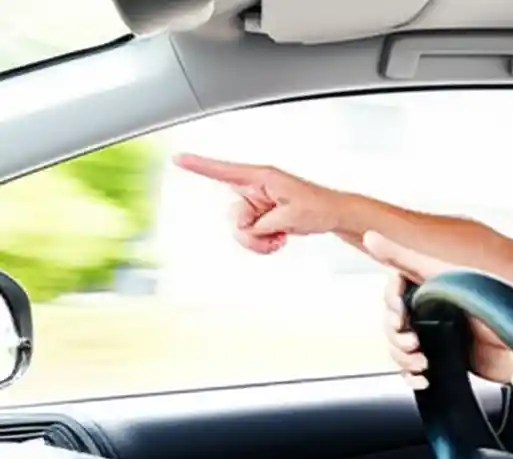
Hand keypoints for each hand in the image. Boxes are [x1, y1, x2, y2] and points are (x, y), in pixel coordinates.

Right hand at [173, 153, 350, 253]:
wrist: (331, 215)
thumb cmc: (318, 207)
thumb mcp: (292, 216)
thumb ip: (266, 223)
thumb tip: (251, 229)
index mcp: (262, 178)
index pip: (224, 171)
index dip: (200, 166)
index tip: (178, 158)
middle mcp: (255, 189)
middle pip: (234, 217)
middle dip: (252, 231)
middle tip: (276, 230)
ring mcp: (256, 204)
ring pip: (240, 231)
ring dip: (260, 241)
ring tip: (281, 236)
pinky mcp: (260, 216)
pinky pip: (249, 236)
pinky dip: (263, 243)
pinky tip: (280, 239)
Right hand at [366, 231, 512, 390]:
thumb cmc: (497, 289)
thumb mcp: (443, 271)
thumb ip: (404, 256)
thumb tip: (371, 237)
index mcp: (429, 282)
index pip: (392, 296)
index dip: (390, 308)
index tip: (399, 315)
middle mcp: (434, 306)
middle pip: (392, 326)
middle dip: (396, 338)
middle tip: (413, 342)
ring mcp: (442, 333)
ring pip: (402, 349)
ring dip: (403, 359)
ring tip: (422, 361)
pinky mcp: (451, 358)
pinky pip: (419, 369)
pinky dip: (414, 376)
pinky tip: (423, 377)